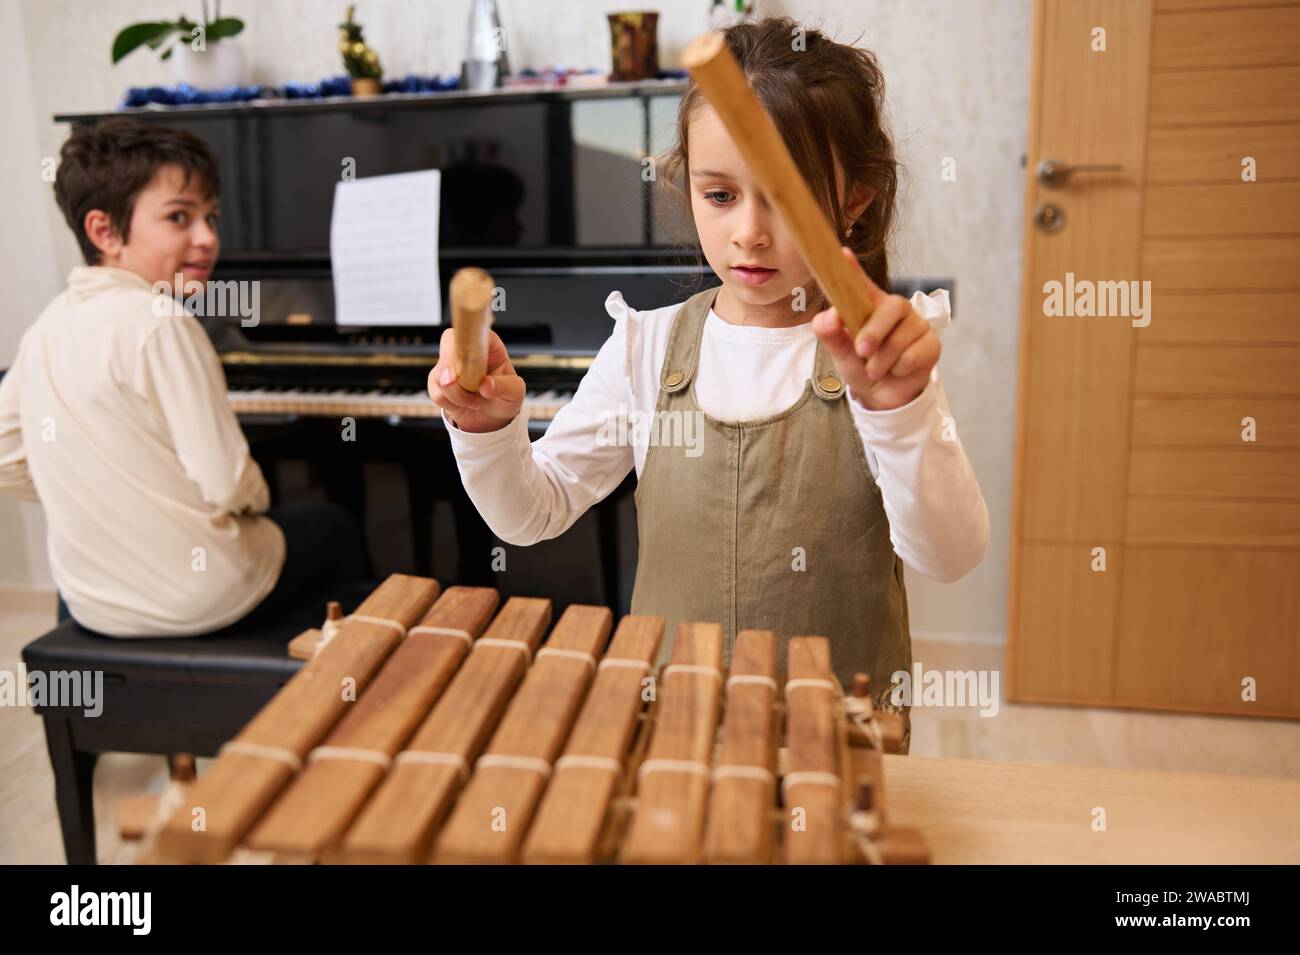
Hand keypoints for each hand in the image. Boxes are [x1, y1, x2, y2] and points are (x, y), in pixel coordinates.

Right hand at [427, 326, 526, 432]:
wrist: (493, 420)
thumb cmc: (505, 399)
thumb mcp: (515, 393)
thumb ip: (504, 387)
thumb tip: (485, 385)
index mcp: (488, 345)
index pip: (474, 328)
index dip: (467, 337)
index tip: (467, 355)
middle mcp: (467, 351)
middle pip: (449, 344)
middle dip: (455, 369)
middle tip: (470, 388)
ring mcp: (451, 366)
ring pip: (440, 373)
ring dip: (456, 394)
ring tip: (474, 401)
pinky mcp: (439, 383)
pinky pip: (435, 391)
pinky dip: (450, 403)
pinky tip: (463, 404)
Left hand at [810, 247, 940, 410]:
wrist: (881, 396)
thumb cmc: (861, 366)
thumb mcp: (840, 353)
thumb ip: (830, 334)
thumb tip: (828, 317)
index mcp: (871, 306)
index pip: (863, 283)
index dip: (854, 269)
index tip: (842, 254)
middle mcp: (897, 310)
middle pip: (893, 307)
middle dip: (874, 332)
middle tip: (861, 352)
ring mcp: (917, 326)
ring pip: (902, 338)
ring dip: (882, 361)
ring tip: (875, 369)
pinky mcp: (931, 344)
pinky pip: (915, 354)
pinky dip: (900, 368)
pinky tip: (898, 370)